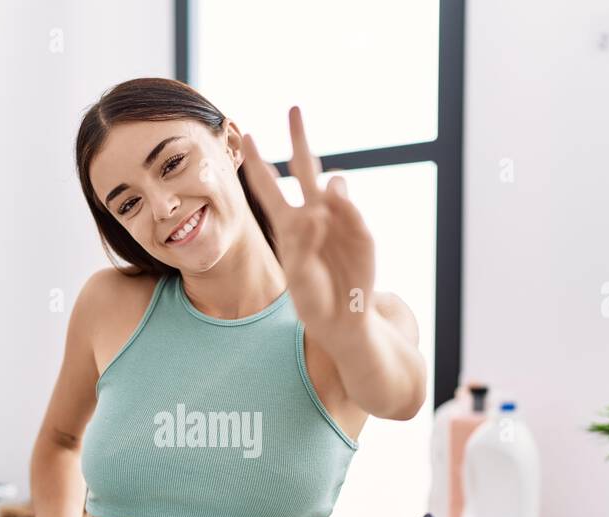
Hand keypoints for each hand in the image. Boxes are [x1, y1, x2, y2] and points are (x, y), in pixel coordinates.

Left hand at [239, 106, 376, 341]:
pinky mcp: (361, 231)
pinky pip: (352, 211)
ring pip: (332, 186)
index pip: (269, 187)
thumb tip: (318, 206)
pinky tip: (342, 217)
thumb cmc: (313, 299)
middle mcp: (313, 214)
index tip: (248, 135)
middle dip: (299, 139)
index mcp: (288, 225)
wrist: (343, 317)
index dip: (259, 163)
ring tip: (327, 198)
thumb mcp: (298, 275)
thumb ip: (303, 241)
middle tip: (294, 108)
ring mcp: (338, 219)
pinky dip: (346, 209)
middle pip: (304, 168)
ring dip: (329, 187)